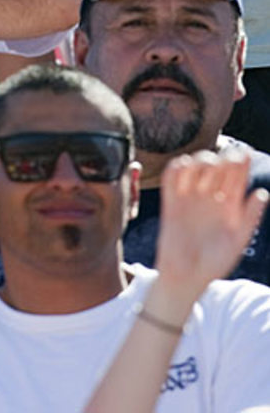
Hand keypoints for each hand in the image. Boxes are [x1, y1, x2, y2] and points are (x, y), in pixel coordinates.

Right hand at [155, 151, 267, 300]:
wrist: (186, 278)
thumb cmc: (215, 263)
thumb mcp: (237, 241)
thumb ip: (250, 217)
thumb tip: (262, 192)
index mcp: (229, 205)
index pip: (235, 177)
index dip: (239, 163)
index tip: (243, 153)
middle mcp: (209, 197)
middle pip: (216, 168)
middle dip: (222, 159)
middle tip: (227, 158)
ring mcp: (189, 198)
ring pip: (194, 168)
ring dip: (200, 160)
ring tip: (208, 163)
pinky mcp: (171, 202)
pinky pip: (171, 179)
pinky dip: (176, 168)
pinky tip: (184, 165)